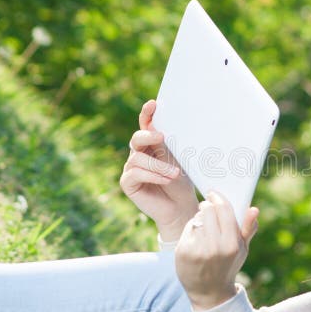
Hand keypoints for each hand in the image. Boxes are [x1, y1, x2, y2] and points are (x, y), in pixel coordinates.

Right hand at [119, 100, 198, 239]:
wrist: (181, 207)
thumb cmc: (182, 182)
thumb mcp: (179, 160)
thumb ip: (170, 145)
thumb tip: (167, 127)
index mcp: (151, 144)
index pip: (146, 125)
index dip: (147, 114)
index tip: (153, 104)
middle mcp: (139, 153)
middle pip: (137, 138)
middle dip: (148, 135)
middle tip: (161, 136)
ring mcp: (131, 168)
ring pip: (138, 159)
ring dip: (158, 165)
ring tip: (175, 174)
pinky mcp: (128, 183)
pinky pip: (135, 174)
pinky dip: (152, 176)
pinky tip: (166, 180)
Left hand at [175, 190, 259, 311]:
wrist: (209, 293)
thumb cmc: (228, 266)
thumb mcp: (242, 249)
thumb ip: (248, 228)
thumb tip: (254, 208)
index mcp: (232, 244)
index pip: (224, 210)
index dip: (218, 198)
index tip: (213, 194)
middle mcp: (214, 247)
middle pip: (207, 211)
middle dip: (206, 206)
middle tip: (206, 207)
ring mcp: (197, 250)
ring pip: (196, 219)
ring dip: (198, 218)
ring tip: (202, 227)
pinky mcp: (183, 252)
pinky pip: (187, 230)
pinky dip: (191, 230)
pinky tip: (194, 238)